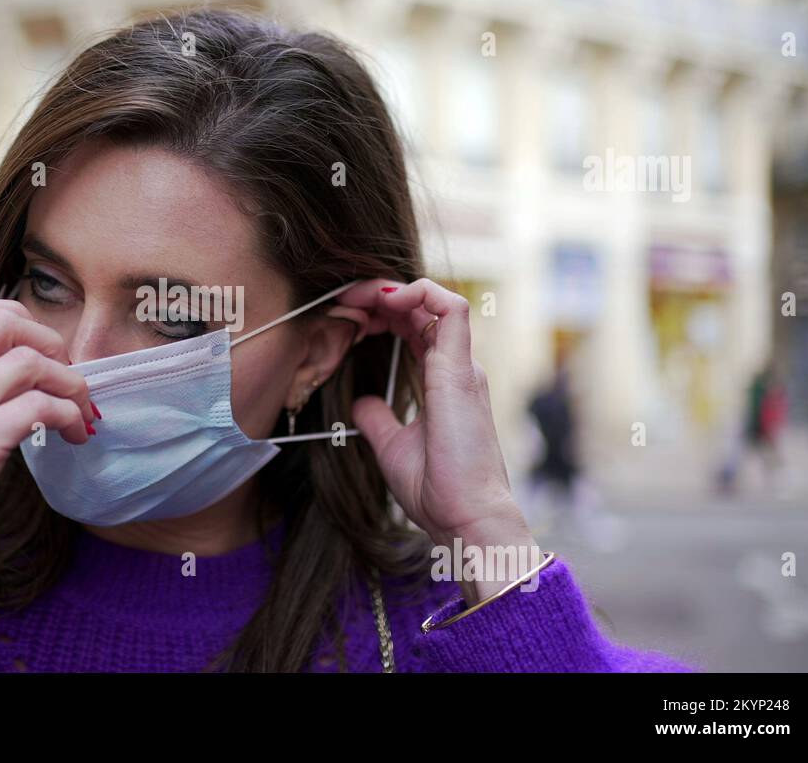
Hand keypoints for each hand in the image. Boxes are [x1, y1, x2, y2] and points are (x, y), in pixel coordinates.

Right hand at [0, 295, 96, 669]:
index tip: (43, 357)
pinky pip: (36, 408)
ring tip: (82, 415)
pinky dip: (68, 415)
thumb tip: (9, 397)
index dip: (19, 320)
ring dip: (72, 383)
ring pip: (29, 361)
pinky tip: (74, 438)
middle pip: (5, 321)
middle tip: (70, 383)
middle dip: (53, 344)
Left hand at [338, 278, 540, 604]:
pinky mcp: (460, 369)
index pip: (415, 327)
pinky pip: (450, 308)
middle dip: (379, 296)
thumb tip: (362, 403)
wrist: (463, 517)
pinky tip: (386, 300)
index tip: (347, 317)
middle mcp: (457, 368)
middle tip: (344, 300)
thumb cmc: (438, 490)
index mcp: (445, 382)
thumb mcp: (393, 448)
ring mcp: (462, 366)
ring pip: (435, 300)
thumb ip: (379, 420)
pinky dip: (419, 292)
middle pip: (421, 308)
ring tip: (358, 297)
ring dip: (393, 290)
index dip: (383, 313)